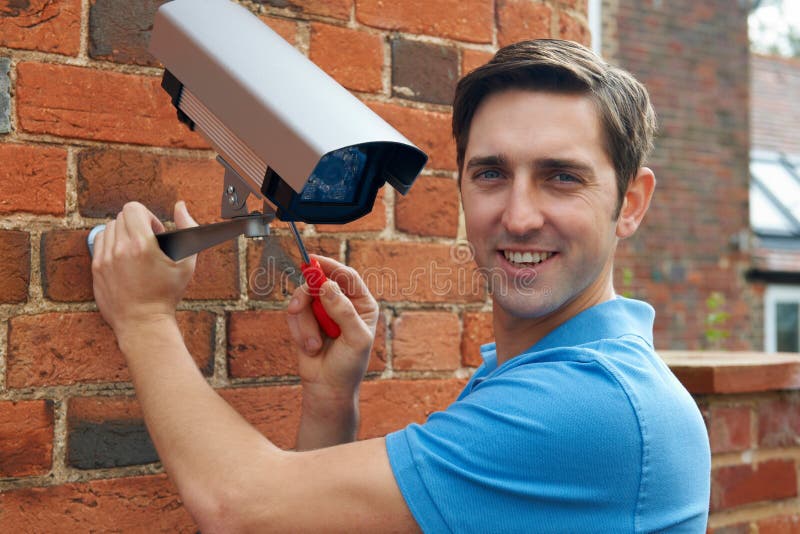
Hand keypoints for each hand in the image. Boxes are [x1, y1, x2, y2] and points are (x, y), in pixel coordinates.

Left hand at [91, 201, 197, 341]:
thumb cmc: (168, 294)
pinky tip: (123, 258)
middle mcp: (119, 249)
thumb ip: (188, 229)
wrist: (143, 322)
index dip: (147, 216)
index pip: (133, 208)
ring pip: (109, 228)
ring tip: (135, 251)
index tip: (155, 232)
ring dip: (123, 234)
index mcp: (141, 244)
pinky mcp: (96, 269)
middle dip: (136, 224)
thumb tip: (180, 206)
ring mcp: (104, 259)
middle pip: (121, 217)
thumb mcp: (187, 262)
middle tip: (148, 242)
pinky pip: (99, 243)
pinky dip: (111, 245)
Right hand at [286, 256, 378, 399]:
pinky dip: (298, 331)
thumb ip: (344, 312)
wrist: (327, 389)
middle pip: (320, 281)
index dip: (330, 266)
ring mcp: (322, 311)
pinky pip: (293, 314)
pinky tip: (308, 348)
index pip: (347, 276)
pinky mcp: (305, 321)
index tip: (313, 262)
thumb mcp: (355, 339)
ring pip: (303, 298)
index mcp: (362, 304)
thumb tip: (328, 286)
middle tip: (297, 307)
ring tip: (313, 345)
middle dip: (307, 295)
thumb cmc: (348, 365)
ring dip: (305, 325)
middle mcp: (342, 303)